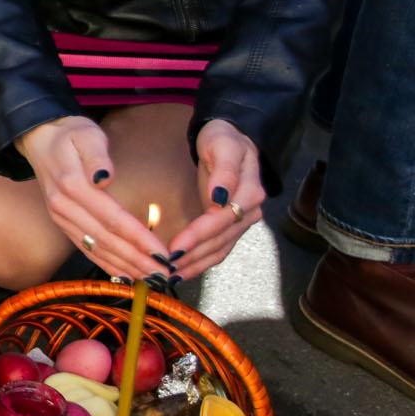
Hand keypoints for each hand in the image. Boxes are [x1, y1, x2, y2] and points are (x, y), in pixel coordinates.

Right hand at [14, 116, 170, 280]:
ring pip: (96, 249)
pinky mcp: (62, 223)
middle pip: (105, 240)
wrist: (38, 138)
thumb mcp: (86, 133)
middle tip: (164, 275)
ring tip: (151, 279)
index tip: (162, 253)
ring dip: (125, 267)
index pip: (112, 218)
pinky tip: (125, 275)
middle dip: (137, 260)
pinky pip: (86, 248)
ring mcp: (61, 218)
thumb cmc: (69, 134)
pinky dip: (107, 264)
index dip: (139, 238)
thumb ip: (97, 155)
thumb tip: (104, 177)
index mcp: (72, 185)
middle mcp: (64, 207)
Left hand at [166, 119, 265, 279]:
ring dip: (194, 265)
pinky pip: (218, 250)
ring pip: (219, 250)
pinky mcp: (232, 227)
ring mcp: (242, 222)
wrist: (232, 139)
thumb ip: (224, 170)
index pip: (221, 220)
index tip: (174, 246)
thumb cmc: (224, 139)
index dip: (198, 235)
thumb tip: (220, 196)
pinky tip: (181, 271)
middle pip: (220, 241)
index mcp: (249, 192)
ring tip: (168, 276)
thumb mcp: (223, 146)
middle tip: (164, 268)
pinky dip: (200, 262)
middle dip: (192, 256)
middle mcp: (250, 211)